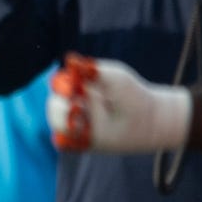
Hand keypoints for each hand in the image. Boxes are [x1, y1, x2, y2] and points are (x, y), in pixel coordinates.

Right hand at [47, 54, 192, 153]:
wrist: (148, 119)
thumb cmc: (132, 94)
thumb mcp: (115, 76)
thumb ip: (94, 69)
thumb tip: (70, 59)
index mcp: (79, 86)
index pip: (59, 85)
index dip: (61, 86)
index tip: (71, 88)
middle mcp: (75, 104)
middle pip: (54, 104)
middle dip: (58, 106)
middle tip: (72, 106)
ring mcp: (77, 124)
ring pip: (56, 123)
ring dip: (62, 121)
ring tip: (77, 120)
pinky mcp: (80, 142)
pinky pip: (63, 142)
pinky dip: (66, 139)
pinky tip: (79, 134)